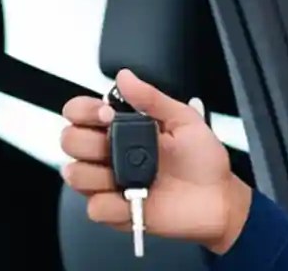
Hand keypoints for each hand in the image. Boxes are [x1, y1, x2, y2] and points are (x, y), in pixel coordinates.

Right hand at [60, 68, 252, 253]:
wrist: (217, 199)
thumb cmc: (204, 160)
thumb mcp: (185, 120)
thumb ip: (152, 98)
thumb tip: (125, 76)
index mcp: (123, 128)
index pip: (80, 113)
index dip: (84, 111)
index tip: (106, 114)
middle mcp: (109, 153)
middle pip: (70, 141)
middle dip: (90, 142)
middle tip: (121, 147)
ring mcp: (109, 182)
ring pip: (75, 174)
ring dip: (103, 174)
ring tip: (135, 175)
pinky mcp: (113, 211)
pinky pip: (94, 207)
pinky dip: (116, 204)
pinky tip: (138, 198)